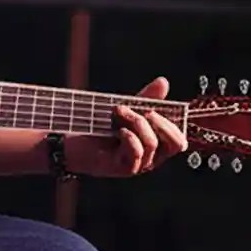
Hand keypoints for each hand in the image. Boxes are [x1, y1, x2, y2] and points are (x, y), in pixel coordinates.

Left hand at [64, 77, 187, 176]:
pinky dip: (130, 137)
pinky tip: (119, 130)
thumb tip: (164, 81)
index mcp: (156, 147)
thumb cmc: (102, 127)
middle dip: (160, 122)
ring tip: (120, 112)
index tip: (157, 108)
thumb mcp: (128, 110)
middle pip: (173, 143)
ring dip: (137, 122)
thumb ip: (147, 99)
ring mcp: (137, 165)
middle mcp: (150, 159)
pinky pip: (135, 152)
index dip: (174, 124)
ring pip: (151, 143)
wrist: (72, 141)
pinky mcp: (121, 168)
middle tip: (145, 110)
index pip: (179, 141)